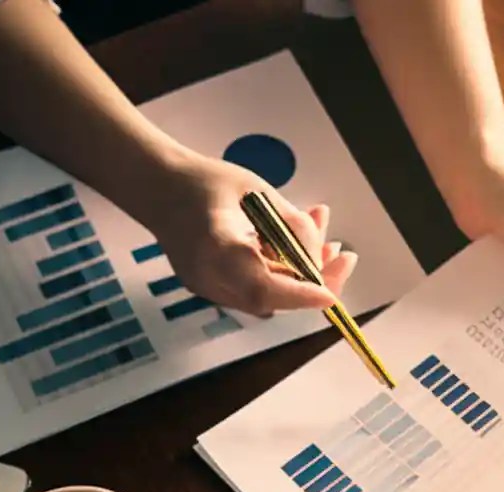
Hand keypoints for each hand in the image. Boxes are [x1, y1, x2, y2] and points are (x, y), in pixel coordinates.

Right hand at [132, 152, 357, 315]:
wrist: (157, 188)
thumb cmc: (206, 182)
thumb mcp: (257, 191)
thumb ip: (291, 225)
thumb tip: (323, 256)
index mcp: (215, 245)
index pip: (262, 284)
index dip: (299, 294)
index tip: (330, 296)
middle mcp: (209, 277)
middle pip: (272, 298)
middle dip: (315, 280)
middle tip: (346, 257)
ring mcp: (209, 288)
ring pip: (269, 296)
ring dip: (302, 274)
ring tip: (329, 240)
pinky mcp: (213, 289)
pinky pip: (257, 289)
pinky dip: (283, 272)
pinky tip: (299, 247)